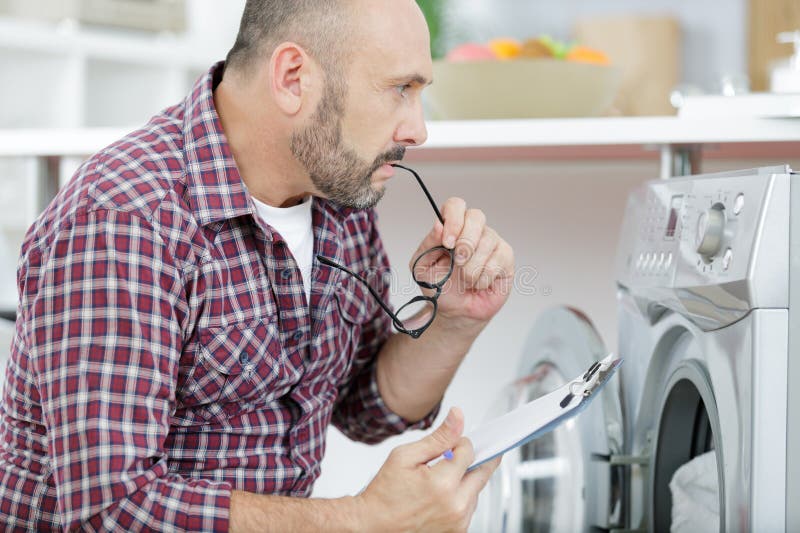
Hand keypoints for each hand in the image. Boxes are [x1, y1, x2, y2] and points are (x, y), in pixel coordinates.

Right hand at [356, 408, 499, 531]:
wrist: (373, 526)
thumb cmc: (385, 493)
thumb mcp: (405, 456)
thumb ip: (438, 437)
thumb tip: (458, 417)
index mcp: (443, 484)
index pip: (469, 451)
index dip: (460, 442)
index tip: (451, 442)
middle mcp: (456, 506)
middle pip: (483, 472)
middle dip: (475, 459)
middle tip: (462, 453)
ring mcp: (459, 522)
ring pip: (477, 491)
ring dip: (467, 480)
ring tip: (443, 477)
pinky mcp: (458, 532)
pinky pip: (469, 508)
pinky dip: (461, 497)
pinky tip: (443, 494)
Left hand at [411, 198, 513, 327]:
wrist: (456, 311)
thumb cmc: (440, 286)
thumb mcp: (422, 268)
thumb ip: (428, 245)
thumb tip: (439, 226)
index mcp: (452, 226)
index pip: (455, 205)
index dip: (453, 219)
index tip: (447, 242)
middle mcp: (473, 229)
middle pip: (476, 216)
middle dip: (465, 241)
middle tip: (457, 262)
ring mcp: (491, 241)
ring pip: (487, 242)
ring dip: (472, 267)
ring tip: (465, 279)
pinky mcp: (505, 257)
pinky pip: (498, 260)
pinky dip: (483, 277)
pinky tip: (478, 283)